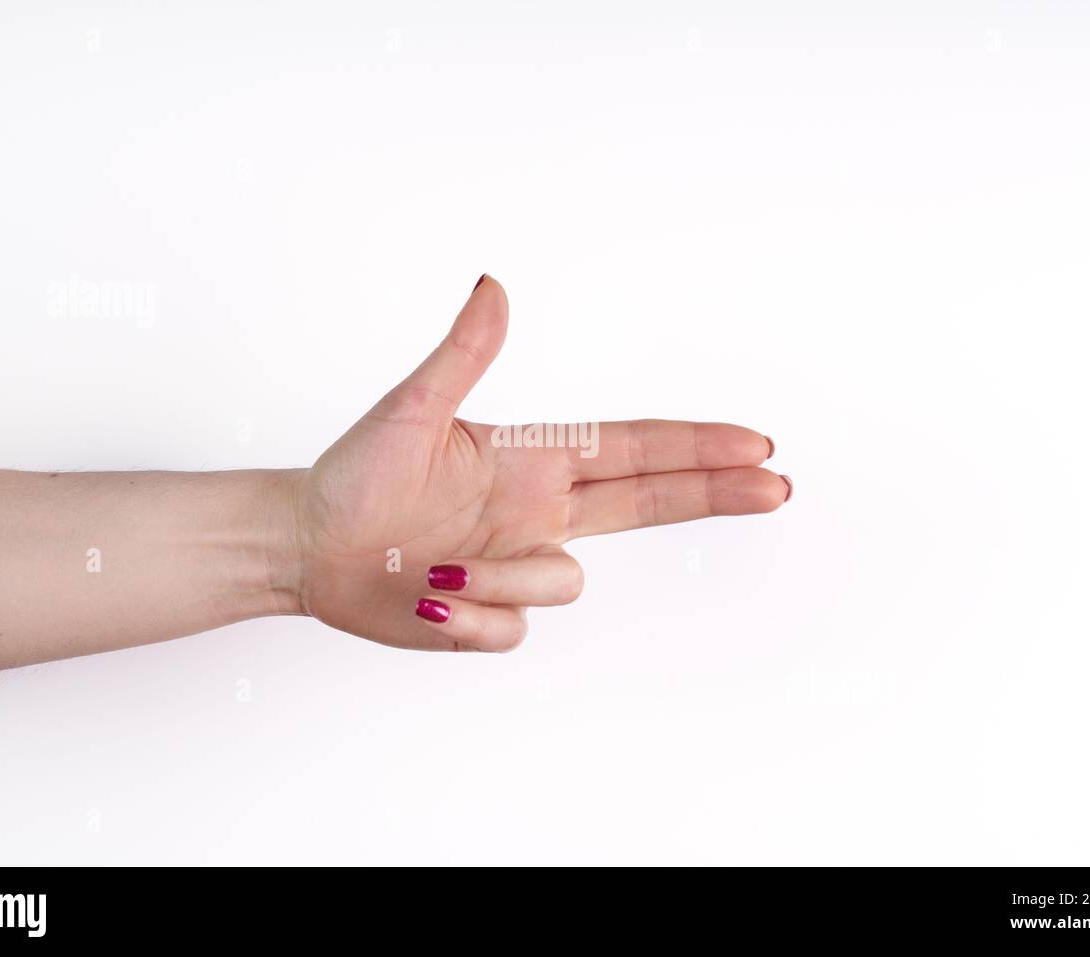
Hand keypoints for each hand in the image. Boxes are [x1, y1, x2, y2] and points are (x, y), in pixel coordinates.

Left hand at [283, 275, 790, 651]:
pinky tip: (427, 602)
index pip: (634, 449)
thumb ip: (462, 356)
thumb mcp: (410, 412)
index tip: (757, 446)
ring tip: (429, 567)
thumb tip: (493, 286)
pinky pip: (516, 631)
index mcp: (533, 460)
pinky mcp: (495, 616)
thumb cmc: (356, 474)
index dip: (697, 448)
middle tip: (778, 485)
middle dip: (713, 492)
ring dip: (500, 578)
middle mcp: (541, 510)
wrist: (311, 548)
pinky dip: (470, 620)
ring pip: (564, 584)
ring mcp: (521, 565)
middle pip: (650, 502)